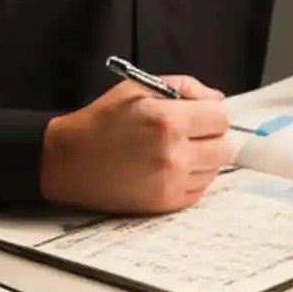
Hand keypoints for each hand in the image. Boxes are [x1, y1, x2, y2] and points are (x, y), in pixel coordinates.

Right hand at [40, 76, 230, 212]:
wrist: (68, 161)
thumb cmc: (100, 122)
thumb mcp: (137, 88)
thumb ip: (183, 88)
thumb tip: (216, 100)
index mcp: (167, 120)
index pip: (221, 118)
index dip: (211, 115)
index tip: (200, 117)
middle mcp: (173, 153)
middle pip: (224, 148)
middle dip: (210, 138)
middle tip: (189, 135)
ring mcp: (170, 181)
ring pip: (213, 170)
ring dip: (201, 160)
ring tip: (173, 153)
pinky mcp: (165, 203)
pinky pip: (199, 191)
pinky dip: (189, 180)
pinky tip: (167, 170)